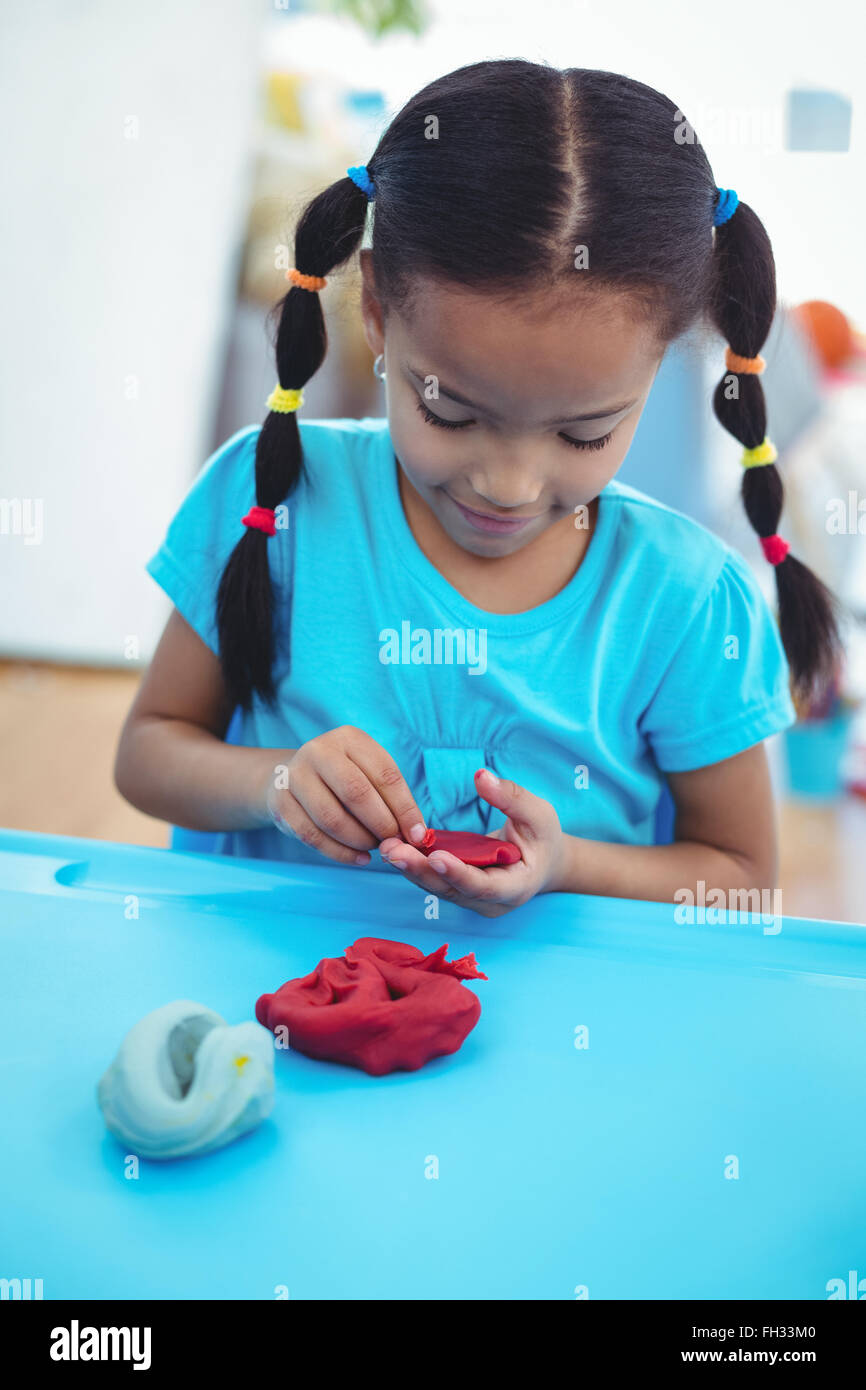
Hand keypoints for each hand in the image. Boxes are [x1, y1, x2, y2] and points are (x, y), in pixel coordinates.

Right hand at [263, 726, 425, 866]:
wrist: (289, 777)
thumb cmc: (342, 778)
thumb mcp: (367, 773)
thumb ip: (391, 798)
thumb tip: (416, 833)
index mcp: (349, 739)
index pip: (385, 774)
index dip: (405, 808)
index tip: (418, 835)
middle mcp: (319, 751)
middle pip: (357, 793)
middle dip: (381, 825)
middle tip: (393, 843)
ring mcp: (294, 775)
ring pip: (332, 818)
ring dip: (360, 841)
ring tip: (373, 847)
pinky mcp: (280, 803)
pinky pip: (312, 836)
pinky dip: (340, 853)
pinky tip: (358, 858)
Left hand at [379, 768, 565, 917]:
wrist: (543, 861)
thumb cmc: (543, 837)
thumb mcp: (538, 814)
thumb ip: (511, 797)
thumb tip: (481, 776)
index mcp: (516, 888)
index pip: (484, 887)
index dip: (459, 873)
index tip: (435, 856)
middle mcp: (489, 903)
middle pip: (451, 890)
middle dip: (421, 871)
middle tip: (394, 850)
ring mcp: (471, 900)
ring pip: (437, 887)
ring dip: (410, 867)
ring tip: (387, 846)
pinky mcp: (457, 889)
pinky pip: (433, 878)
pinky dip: (414, 863)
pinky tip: (394, 845)